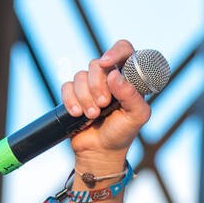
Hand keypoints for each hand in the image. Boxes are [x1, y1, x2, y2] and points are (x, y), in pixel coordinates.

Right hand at [60, 39, 151, 168]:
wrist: (100, 152)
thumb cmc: (122, 133)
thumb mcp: (136, 117)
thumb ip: (131, 96)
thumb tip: (114, 76)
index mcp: (128, 79)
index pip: (124, 50)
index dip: (115, 52)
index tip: (107, 64)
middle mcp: (109, 78)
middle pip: (97, 64)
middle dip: (97, 86)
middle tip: (104, 105)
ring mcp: (91, 85)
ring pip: (81, 76)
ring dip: (85, 98)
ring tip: (93, 115)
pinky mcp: (74, 94)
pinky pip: (67, 87)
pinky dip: (71, 101)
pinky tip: (78, 114)